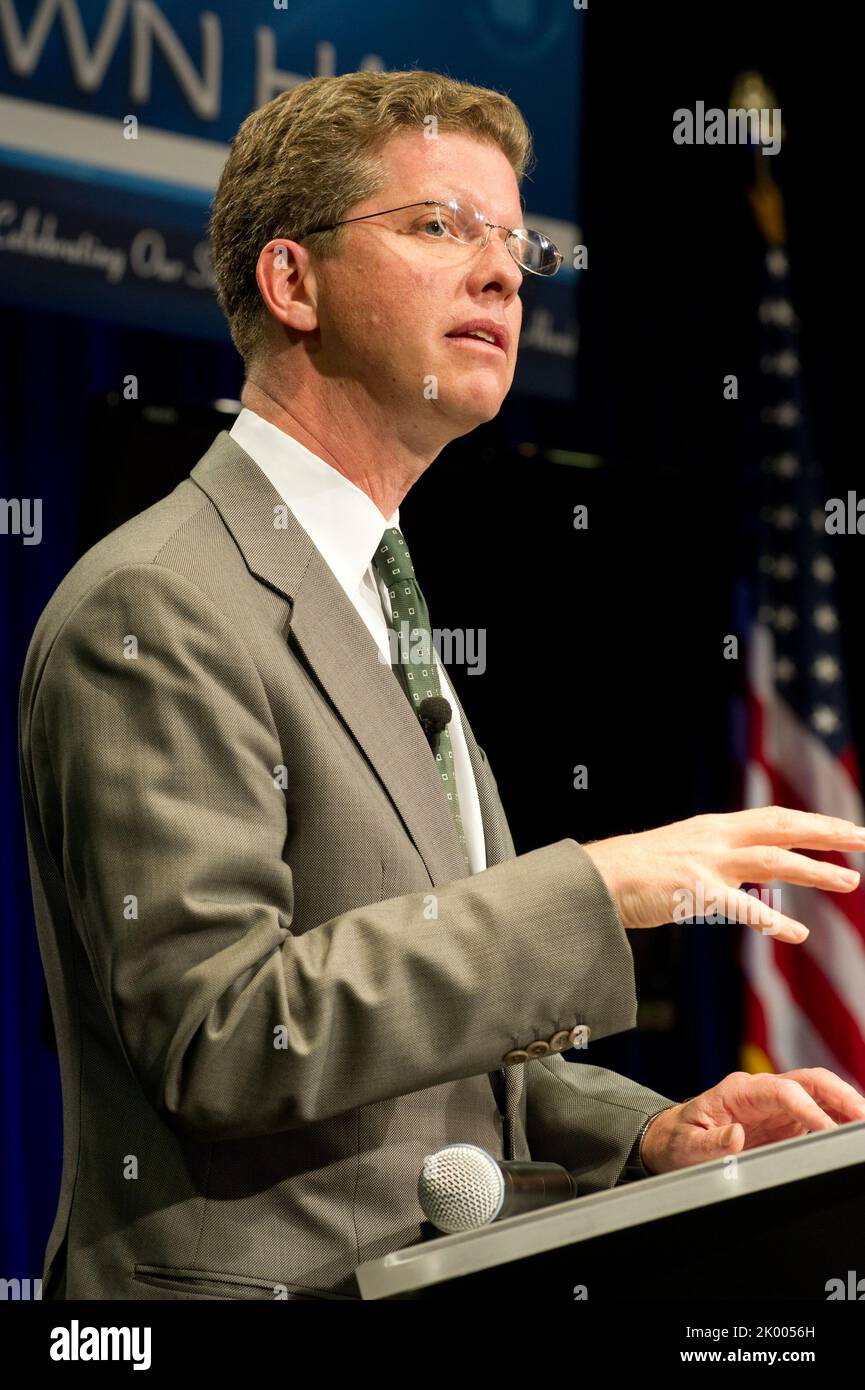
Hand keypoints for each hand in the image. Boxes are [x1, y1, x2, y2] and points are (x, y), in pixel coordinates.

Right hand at [583, 805, 864, 942]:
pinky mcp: (694, 890)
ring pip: (772, 860)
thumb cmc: (634, 873)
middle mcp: (715, 837)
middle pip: (782, 827)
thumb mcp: (681, 854)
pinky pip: (742, 906)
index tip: (845, 827)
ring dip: (814, 870)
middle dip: (827, 832)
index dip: (811, 821)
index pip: (773, 817)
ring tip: (850, 882)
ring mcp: (705, 862)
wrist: (596, 878)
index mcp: (713, 827)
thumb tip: (748, 878)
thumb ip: (716, 860)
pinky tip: (797, 933)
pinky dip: (773, 919)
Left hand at [641, 1068, 864, 1173]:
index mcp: (738, 1090)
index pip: (781, 1091)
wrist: (673, 1138)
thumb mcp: (687, 1144)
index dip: (807, 1108)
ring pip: (818, 1093)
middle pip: (808, 1081)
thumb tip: (737, 1137)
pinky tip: (851, 1128)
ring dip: (844, 1104)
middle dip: (839, 1095)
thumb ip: (711, 1142)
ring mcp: (775, 1104)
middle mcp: (761, 1091)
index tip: (827, 1128)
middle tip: (863, 1116)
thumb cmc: (679, 1139)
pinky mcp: (784, 1120)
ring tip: (863, 1123)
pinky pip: (817, 1112)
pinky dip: (837, 1117)